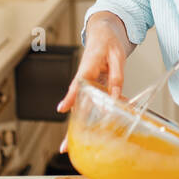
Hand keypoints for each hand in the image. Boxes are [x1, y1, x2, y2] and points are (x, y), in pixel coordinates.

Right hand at [55, 19, 129, 150]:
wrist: (105, 32)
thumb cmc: (108, 42)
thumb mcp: (117, 57)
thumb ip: (117, 77)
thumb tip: (116, 99)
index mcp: (87, 68)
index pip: (76, 85)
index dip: (70, 98)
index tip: (62, 109)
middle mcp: (84, 79)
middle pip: (76, 106)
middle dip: (70, 128)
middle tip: (64, 147)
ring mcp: (87, 85)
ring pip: (83, 108)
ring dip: (81, 127)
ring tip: (74, 146)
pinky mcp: (93, 87)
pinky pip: (95, 103)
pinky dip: (100, 114)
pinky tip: (108, 125)